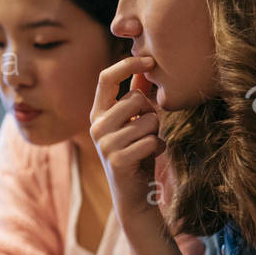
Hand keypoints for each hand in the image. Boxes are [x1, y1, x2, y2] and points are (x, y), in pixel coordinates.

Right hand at [90, 56, 163, 226]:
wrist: (134, 193)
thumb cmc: (137, 152)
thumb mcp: (135, 121)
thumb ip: (137, 94)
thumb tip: (146, 66)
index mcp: (98, 113)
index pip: (106, 78)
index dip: (127, 65)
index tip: (149, 61)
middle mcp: (96, 126)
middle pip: (134, 98)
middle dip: (151, 111)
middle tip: (148, 129)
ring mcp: (105, 144)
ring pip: (147, 120)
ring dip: (155, 133)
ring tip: (147, 145)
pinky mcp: (117, 160)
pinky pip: (150, 141)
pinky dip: (158, 148)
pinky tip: (150, 157)